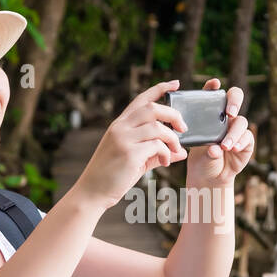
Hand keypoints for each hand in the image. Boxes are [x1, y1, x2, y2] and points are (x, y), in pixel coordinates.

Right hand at [72, 78, 188, 211]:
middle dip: (174, 115)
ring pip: (157, 127)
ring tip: (174, 151)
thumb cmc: (113, 176)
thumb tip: (182, 151)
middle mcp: (120, 128)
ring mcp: (123, 140)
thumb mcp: (135, 159)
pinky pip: (156, 146)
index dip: (160, 88)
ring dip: (172, 138)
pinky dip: (166, 153)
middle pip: (153, 108)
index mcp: (120, 124)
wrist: (92, 192)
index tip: (175, 84)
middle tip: (183, 128)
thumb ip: (157, 152)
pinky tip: (165, 162)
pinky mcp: (129, 154)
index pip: (141, 99)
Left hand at [185, 77, 253, 185]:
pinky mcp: (246, 142)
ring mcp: (237, 128)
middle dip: (234, 101)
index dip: (213, 86)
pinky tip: (233, 149)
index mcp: (211, 113)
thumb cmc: (199, 158)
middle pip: (235, 97)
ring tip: (225, 146)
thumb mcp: (196, 149)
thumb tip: (214, 149)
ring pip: (241, 121)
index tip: (214, 83)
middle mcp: (226, 117)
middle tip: (229, 113)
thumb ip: (204, 146)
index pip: (213, 95)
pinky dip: (240, 142)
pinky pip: (247, 137)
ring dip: (233, 133)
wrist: (209, 177)